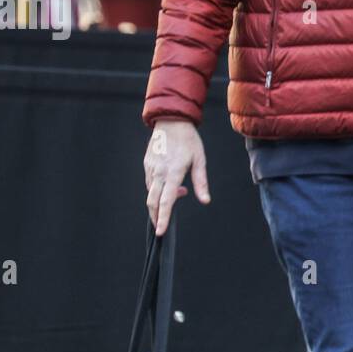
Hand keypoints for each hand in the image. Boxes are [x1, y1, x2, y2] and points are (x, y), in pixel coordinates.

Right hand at [144, 118, 209, 235]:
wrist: (171, 120)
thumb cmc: (188, 140)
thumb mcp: (199, 160)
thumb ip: (201, 182)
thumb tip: (205, 200)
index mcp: (173, 172)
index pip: (166, 201)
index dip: (163, 218)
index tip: (161, 231)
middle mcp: (159, 172)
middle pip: (152, 201)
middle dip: (155, 216)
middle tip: (160, 228)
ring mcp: (151, 168)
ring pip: (150, 192)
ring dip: (158, 201)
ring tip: (176, 196)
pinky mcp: (147, 164)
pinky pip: (149, 182)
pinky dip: (156, 189)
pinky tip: (169, 185)